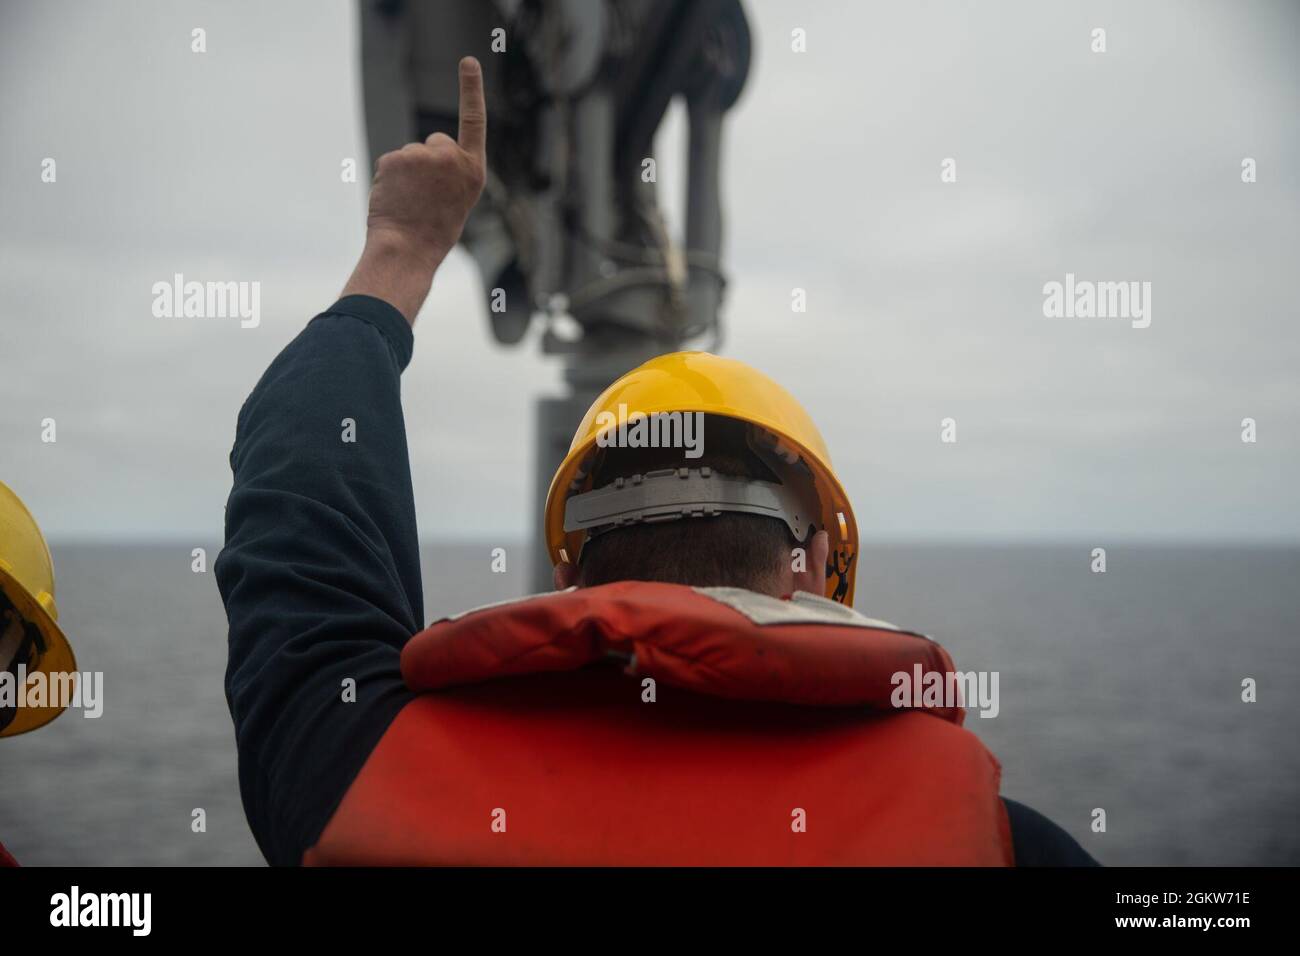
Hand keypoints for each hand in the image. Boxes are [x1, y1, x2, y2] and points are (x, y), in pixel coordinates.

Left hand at [341, 56, 486, 323]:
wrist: (408, 251)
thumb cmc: (432, 235)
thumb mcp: (456, 202)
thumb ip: (451, 174)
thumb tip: (428, 160)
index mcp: (473, 172)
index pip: (474, 121)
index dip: (471, 89)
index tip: (468, 63)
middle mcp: (452, 158)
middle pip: (434, 143)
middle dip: (426, 162)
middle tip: (424, 197)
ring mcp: (423, 156)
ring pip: (410, 155)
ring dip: (405, 175)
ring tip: (409, 203)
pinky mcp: (397, 158)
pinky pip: (390, 163)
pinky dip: (388, 180)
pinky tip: (394, 200)